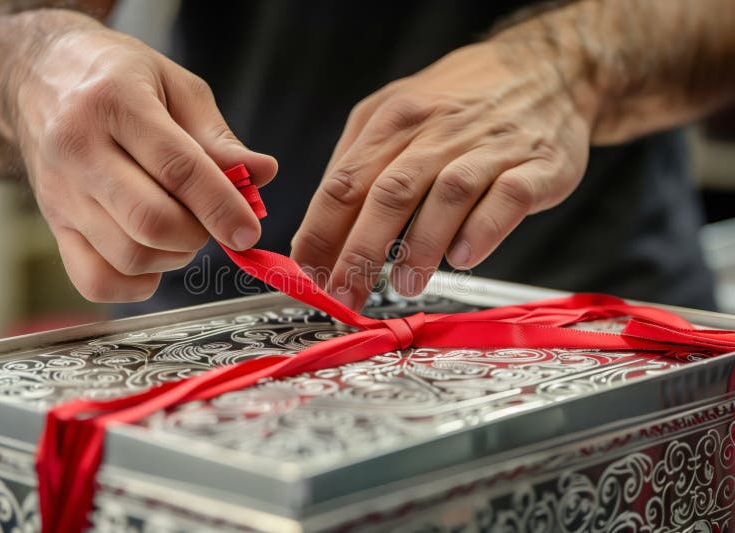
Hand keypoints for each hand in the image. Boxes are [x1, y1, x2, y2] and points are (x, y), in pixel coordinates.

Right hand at [14, 18, 276, 301]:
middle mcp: (78, 149)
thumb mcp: (176, 86)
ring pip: (128, 256)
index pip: (177, 169)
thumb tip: (263, 174)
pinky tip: (153, 256)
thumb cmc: (117, 77)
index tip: (249, 231)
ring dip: (173, 256)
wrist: (37, 75)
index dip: (221, 207)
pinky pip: (94, 281)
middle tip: (210, 220)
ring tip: (181, 228)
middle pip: (150, 222)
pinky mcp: (53, 224)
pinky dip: (136, 284)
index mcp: (115, 103)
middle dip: (198, 234)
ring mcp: (60, 192)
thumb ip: (218, 137)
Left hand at [291, 41, 596, 309]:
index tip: (310, 272)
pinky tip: (463, 257)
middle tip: (346, 295)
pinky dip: (482, 230)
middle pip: (389, 193)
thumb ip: (358, 160)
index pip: (345, 181)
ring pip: (446, 196)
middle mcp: (439, 129)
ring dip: (420, 247)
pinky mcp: (536, 164)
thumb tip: (321, 226)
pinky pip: (507, 198)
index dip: (321, 232)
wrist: (549, 69)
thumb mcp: (397, 109)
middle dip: (359, 252)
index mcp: (397, 118)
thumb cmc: (462, 102)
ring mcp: (489, 145)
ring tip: (403, 285)